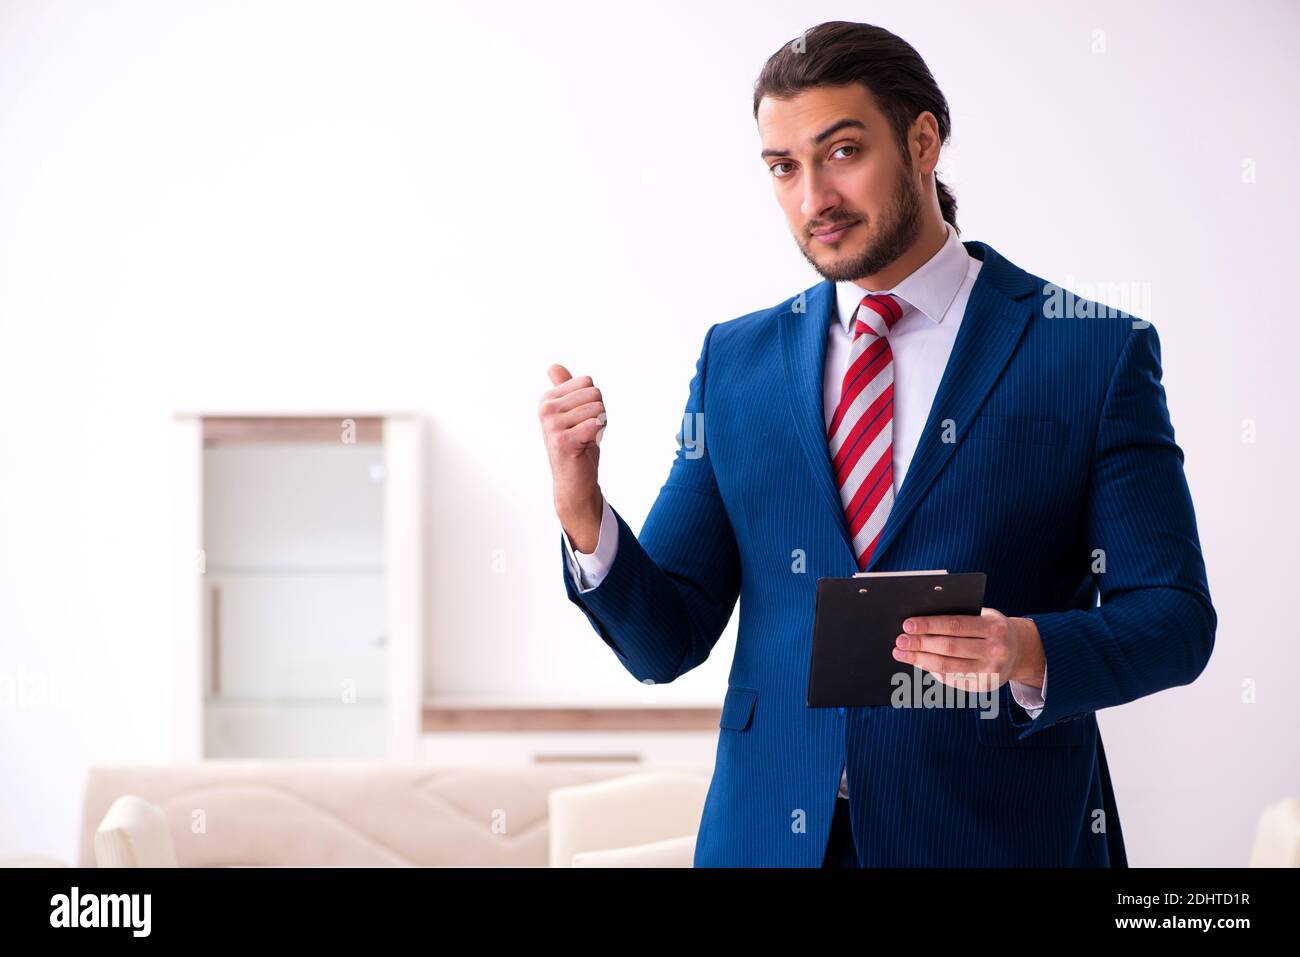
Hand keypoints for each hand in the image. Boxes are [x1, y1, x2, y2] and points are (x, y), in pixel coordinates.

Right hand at [540, 364, 605, 549]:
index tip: (581, 420)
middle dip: (598, 413)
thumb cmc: (577, 445)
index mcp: (547, 399)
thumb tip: (553, 366)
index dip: (593, 402)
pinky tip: (585, 448)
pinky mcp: (563, 440)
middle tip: (585, 432)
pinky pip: (596, 424)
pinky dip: (598, 437)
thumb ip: (564, 388)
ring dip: (599, 427)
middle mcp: (546, 409)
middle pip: (594, 393)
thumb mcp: (572, 412)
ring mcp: (552, 425)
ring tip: (584, 440)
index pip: (587, 382)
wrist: (574, 482)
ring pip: (598, 409)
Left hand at [890, 607, 1044, 692]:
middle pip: (949, 647)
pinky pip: (953, 679)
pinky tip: (919, 663)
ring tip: (902, 653)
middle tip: (900, 640)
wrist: (1021, 651)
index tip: (907, 624)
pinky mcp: (984, 685)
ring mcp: (991, 670)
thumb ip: (959, 617)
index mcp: (993, 627)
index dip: (929, 625)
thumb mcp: (984, 616)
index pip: (955, 625)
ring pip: (948, 666)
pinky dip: (933, 671)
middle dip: (920, 643)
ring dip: (920, 659)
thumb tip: (920, 623)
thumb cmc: (992, 628)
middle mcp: (995, 650)